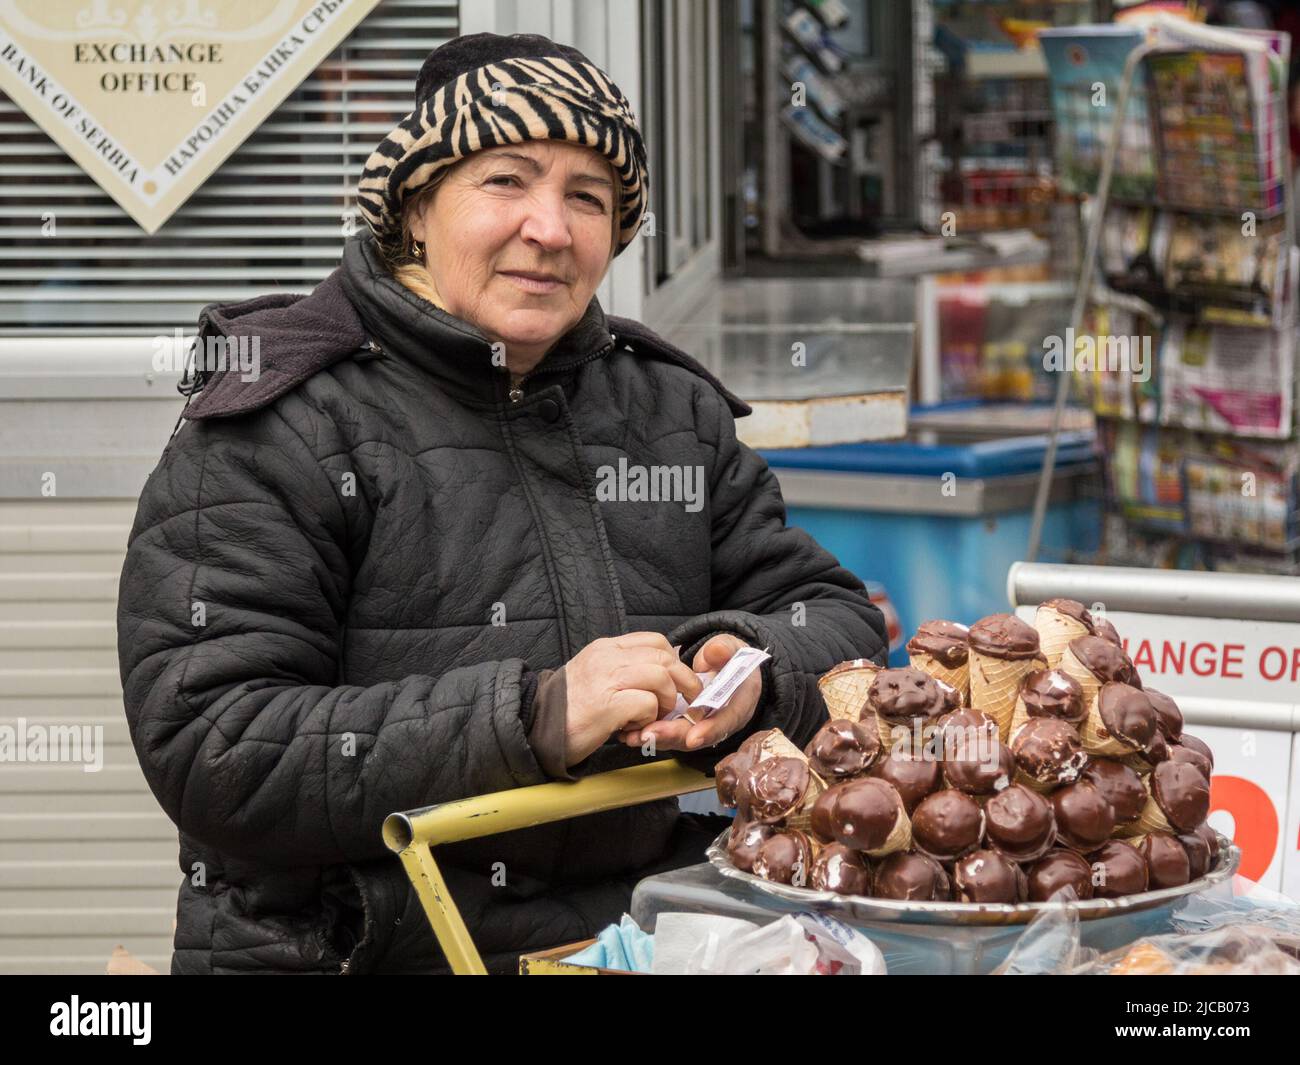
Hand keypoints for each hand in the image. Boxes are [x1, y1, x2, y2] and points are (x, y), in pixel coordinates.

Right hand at [563, 632, 703, 765]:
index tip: (678, 679)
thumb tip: (663, 671)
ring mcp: (607, 679)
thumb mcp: (595, 673)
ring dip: (665, 701)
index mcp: (606, 647)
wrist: (535, 725)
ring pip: (661, 678)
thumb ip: (624, 667)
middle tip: (686, 700)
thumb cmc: (569, 706)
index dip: (674, 660)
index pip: (655, 641)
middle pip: (664, 658)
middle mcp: (607, 657)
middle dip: (683, 681)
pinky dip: (649, 718)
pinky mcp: (607, 705)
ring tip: (652, 716)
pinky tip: (633, 726)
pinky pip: (647, 704)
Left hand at [620, 633, 762, 752]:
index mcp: (736, 705)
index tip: (693, 737)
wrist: (722, 666)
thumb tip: (714, 652)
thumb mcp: (732, 650)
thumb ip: (725, 650)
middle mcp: (716, 720)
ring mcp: (695, 724)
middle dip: (672, 736)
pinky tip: (627, 732)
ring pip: (677, 737)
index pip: (725, 721)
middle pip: (695, 735)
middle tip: (649, 735)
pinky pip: (664, 731)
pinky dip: (646, 732)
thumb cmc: (729, 658)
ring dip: (654, 738)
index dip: (710, 730)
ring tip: (633, 735)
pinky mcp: (678, 723)